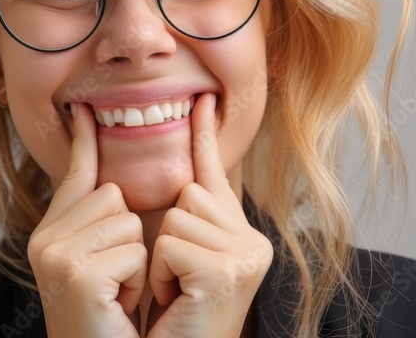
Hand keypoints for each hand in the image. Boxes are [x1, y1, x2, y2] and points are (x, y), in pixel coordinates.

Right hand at [27, 101, 146, 337]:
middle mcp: (45, 238)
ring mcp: (57, 255)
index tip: (84, 110)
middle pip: (112, 195)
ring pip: (128, 220)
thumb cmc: (107, 322)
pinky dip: (138, 282)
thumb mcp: (102, 265)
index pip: (74, 176)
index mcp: (49, 233)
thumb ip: (100, 224)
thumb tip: (116, 186)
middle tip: (115, 282)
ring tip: (117, 295)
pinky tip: (118, 305)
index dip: (84, 141)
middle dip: (129, 237)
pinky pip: (135, 251)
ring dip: (136, 262)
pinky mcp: (78, 273)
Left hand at [145, 93, 271, 337]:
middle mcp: (254, 242)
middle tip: (175, 283)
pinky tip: (177, 302)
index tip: (201, 100)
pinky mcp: (228, 271)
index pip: (217, 175)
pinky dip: (160, 275)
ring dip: (160, 259)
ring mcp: (247, 257)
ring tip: (176, 295)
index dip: (205, 137)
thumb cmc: (171, 320)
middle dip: (166, 236)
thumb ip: (183, 218)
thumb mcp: (176, 260)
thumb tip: (175, 174)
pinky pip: (168, 243)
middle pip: (188, 191)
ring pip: (175, 215)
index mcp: (241, 235)